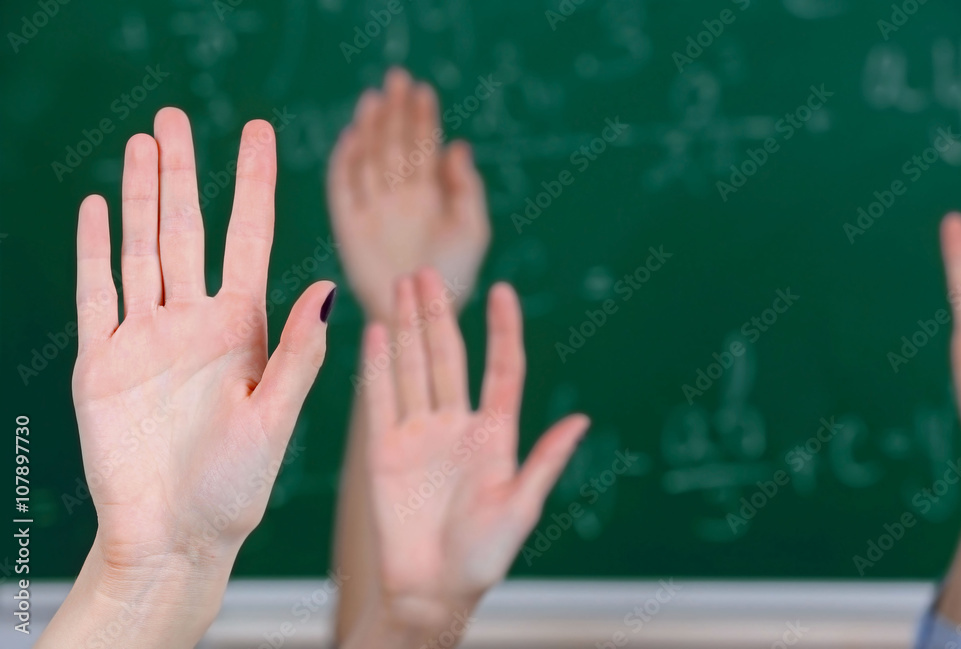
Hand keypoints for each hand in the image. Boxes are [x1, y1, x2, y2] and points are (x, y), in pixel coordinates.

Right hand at [72, 108, 334, 572]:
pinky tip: (100, 207)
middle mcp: (197, 323)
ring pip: (142, 248)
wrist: (174, 537)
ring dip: (141, 195)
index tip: (259, 131)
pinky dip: (96, 250)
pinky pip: (97, 293)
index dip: (254, 185)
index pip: (250, 238)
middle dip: (185, 173)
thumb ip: (298, 353)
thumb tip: (326, 286)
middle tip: (178, 116)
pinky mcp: (102, 361)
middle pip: (189, 230)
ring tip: (143, 142)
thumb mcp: (277, 417)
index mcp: (246, 329)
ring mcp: (147, 338)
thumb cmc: (237, 486)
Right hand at [327, 67, 489, 322]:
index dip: (422, 118)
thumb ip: (467, 190)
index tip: (424, 89)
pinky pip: (343, 190)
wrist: (426, 318)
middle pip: (393, 145)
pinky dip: (344, 164)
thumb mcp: (472, 230)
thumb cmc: (456, 279)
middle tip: (397, 77)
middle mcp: (397, 197)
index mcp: (428, 194)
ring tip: (375, 99)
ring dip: (370, 129)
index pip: (422, 147)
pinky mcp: (349, 227)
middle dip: (395, 112)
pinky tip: (352, 138)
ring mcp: (372, 209)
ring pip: (368, 160)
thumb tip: (458, 146)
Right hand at [360, 268, 588, 624]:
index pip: (501, 370)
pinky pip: (379, 401)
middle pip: (448, 358)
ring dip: (406, 328)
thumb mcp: (521, 509)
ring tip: (402, 286)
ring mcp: (418, 435)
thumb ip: (544, 461)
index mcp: (495, 436)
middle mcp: (456, 426)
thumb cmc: (483, 558)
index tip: (503, 292)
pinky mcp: (384, 452)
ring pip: (412, 369)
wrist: (431, 591)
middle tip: (427, 274)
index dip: (502, 331)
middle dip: (438, 316)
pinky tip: (373, 332)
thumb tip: (582, 419)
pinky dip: (375, 367)